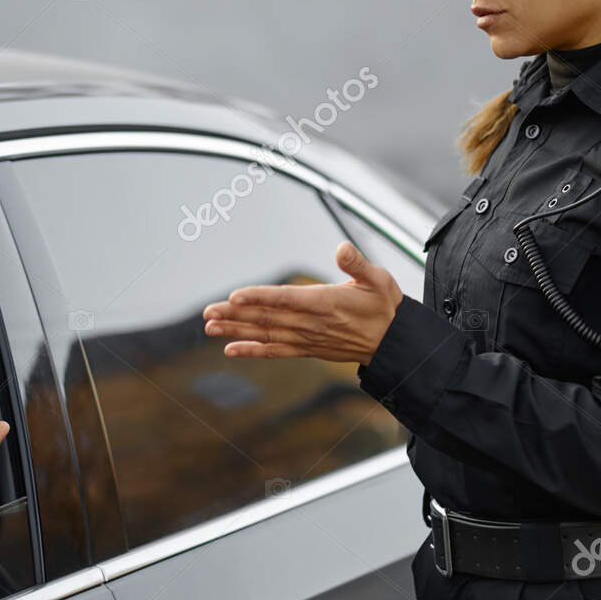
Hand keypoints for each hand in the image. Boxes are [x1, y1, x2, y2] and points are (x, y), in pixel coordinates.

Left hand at [201, 241, 401, 364]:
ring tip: (211, 326)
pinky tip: (231, 349)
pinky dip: (252, 350)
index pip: (285, 299)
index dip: (258, 297)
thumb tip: (341, 248)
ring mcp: (307, 339)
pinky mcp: (307, 349)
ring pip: (266, 334)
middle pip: (267, 318)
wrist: (392, 342)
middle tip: (208, 312)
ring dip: (237, 331)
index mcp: (325, 303)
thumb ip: (358, 263)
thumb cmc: (384, 306)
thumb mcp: (378, 279)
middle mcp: (311, 324)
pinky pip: (275, 351)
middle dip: (236, 314)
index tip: (234, 296)